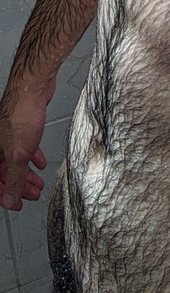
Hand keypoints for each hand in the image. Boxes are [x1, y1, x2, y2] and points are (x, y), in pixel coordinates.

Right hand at [0, 75, 53, 210]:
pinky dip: (32, 156)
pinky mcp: (21, 126)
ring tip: (38, 183)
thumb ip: (14, 179)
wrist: (33, 88)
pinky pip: (24, 147)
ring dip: (27, 173)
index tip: (17, 204)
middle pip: (5, 171)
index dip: (6, 195)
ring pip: (15, 159)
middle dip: (19, 185)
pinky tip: (40, 162)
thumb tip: (9, 200)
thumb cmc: (22, 113)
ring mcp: (8, 134)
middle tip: (31, 195)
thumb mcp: (18, 154)